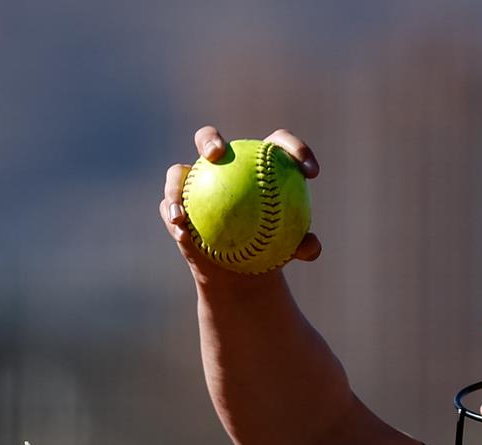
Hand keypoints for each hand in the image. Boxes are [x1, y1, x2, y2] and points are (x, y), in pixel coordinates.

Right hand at [160, 126, 321, 278]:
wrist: (242, 269)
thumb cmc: (271, 249)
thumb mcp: (290, 250)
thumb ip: (303, 245)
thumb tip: (311, 247)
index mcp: (257, 162)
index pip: (276, 144)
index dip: (294, 148)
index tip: (310, 173)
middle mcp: (219, 165)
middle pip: (208, 140)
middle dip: (209, 139)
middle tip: (217, 154)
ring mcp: (192, 184)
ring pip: (178, 173)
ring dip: (176, 184)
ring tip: (184, 202)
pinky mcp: (174, 206)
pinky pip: (170, 209)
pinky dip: (174, 217)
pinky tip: (181, 230)